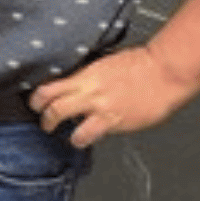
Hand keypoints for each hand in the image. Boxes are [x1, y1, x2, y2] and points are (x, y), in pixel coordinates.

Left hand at [29, 46, 194, 148]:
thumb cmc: (142, 63)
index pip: (52, 86)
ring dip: (66, 133)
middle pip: (54, 107)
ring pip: (70, 125)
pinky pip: (91, 134)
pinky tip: (87, 136)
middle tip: (44, 121)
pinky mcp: (115, 122)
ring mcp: (101, 108)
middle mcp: (90, 91)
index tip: (35, 101)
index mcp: (87, 74)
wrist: (164, 72)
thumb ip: (90, 74)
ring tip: (67, 135)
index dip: (38, 97)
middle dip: (45, 118)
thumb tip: (78, 81)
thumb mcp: (107, 63)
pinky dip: (85, 138)